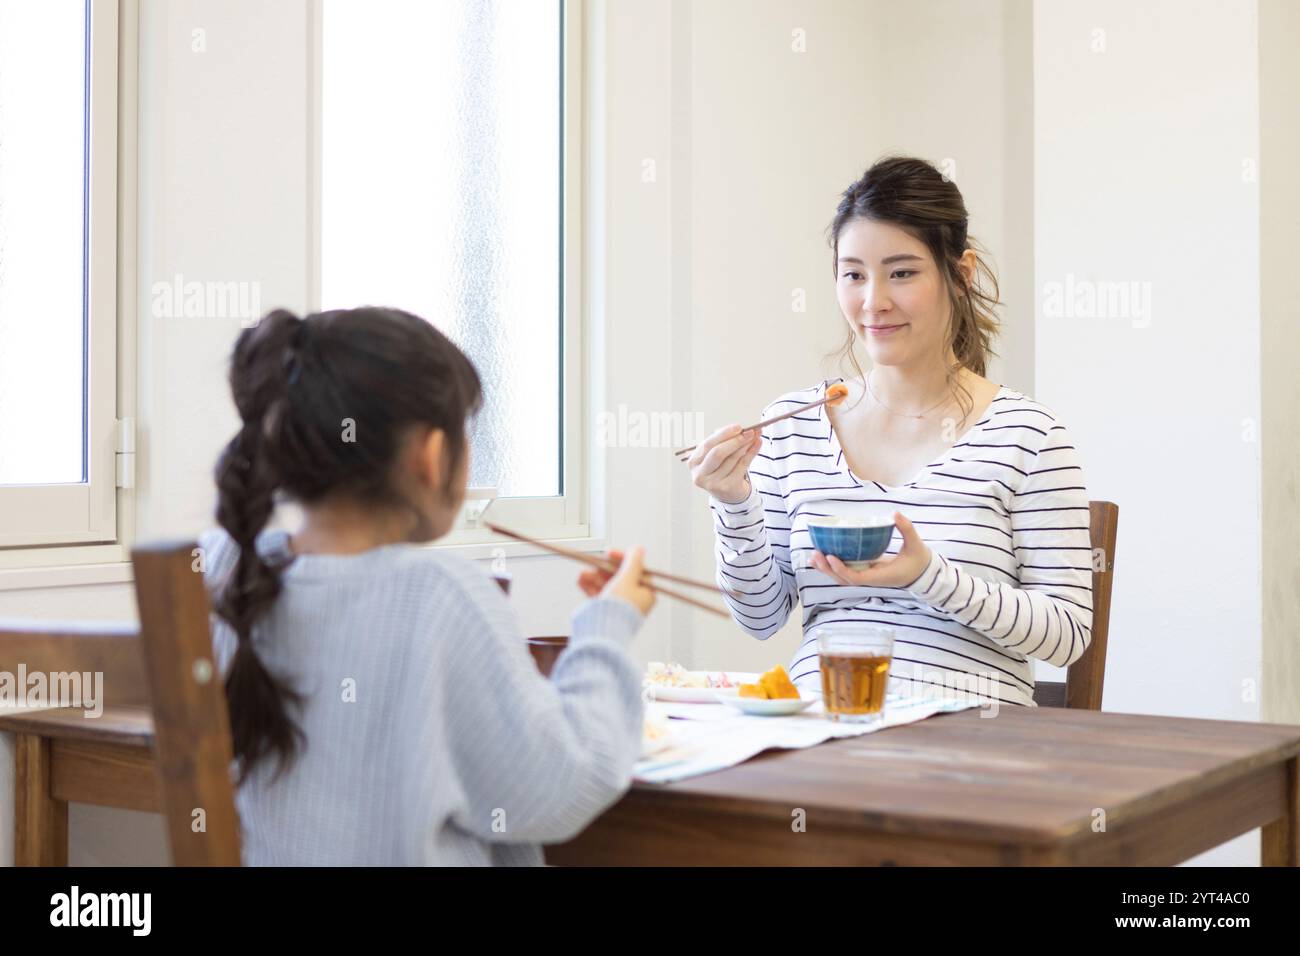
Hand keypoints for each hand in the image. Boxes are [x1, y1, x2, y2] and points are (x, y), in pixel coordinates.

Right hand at [577, 546, 655, 615]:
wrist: (604, 632)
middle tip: (594, 564)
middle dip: (603, 569)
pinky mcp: (607, 612)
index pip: (636, 569)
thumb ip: (632, 562)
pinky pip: (599, 595)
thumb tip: (639, 548)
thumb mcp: (627, 579)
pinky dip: (591, 587)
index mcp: (646, 593)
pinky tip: (581, 580)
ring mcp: (620, 606)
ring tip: (582, 573)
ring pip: (607, 585)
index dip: (622, 558)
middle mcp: (635, 600)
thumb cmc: (620, 606)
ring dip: (594, 577)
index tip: (608, 553)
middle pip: (619, 576)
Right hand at [688, 423, 762, 503]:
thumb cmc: (720, 468)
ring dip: (746, 445)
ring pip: (732, 459)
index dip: (723, 435)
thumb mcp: (715, 455)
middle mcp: (700, 474)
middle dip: (735, 441)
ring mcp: (713, 483)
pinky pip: (742, 466)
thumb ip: (723, 441)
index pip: (708, 445)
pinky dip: (751, 453)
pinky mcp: (728, 488)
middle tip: (749, 432)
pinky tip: (757, 445)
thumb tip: (740, 430)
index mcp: (693, 462)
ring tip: (755, 436)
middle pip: (718, 453)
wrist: (727, 492)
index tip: (738, 427)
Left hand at [808, 512, 932, 588]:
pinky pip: (846, 573)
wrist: (923, 573)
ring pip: (843, 578)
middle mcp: (871, 580)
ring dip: (827, 569)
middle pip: (844, 580)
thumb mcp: (915, 544)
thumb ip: (907, 529)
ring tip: (813, 557)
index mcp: (881, 576)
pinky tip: (822, 558)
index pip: (857, 578)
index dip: (842, 569)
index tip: (831, 557)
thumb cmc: (919, 560)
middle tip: (816, 554)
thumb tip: (895, 514)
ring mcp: (868, 578)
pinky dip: (833, 567)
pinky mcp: (866, 573)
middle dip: (828, 569)